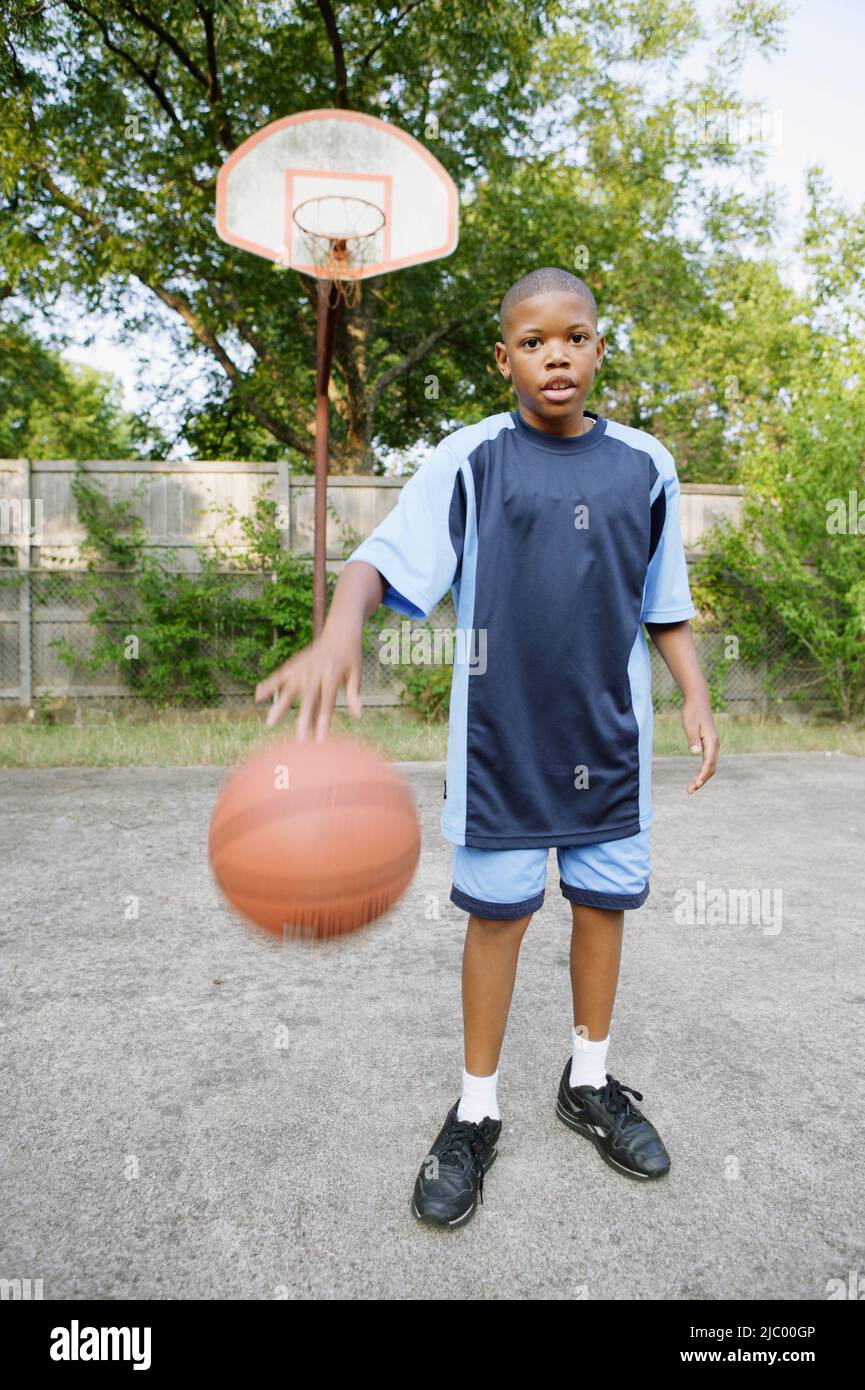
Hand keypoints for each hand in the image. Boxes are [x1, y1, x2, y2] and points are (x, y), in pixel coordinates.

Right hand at [253, 621, 362, 741]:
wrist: (340, 630)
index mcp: (333, 675)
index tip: (320, 740)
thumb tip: (357, 715)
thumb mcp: (357, 672)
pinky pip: (280, 675)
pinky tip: (258, 696)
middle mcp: (316, 671)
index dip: (324, 721)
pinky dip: (269, 684)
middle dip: (303, 721)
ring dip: (280, 706)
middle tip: (298, 741)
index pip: (327, 702)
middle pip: (307, 699)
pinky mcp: (295, 663)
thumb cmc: (351, 655)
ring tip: (270, 722)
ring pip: (289, 688)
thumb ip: (355, 693)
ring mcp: (303, 667)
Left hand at [682, 698, 718, 793]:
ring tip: (691, 788)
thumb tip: (695, 753)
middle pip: (711, 768)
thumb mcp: (690, 725)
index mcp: (711, 742)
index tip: (695, 785)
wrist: (698, 701)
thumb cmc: (692, 713)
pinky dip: (703, 771)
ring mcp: (713, 745)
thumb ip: (693, 740)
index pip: (708, 763)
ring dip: (702, 778)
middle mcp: (715, 745)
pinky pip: (708, 762)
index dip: (702, 775)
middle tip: (690, 791)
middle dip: (702, 780)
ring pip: (710, 766)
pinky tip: (696, 777)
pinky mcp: (709, 745)